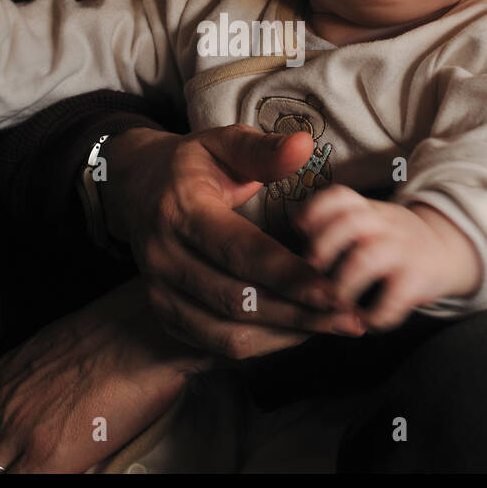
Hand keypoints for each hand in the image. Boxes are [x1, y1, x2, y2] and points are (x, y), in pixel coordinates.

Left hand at [0, 278, 212, 473]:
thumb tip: (32, 407)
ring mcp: (19, 435)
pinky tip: (44, 474)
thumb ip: (27, 382)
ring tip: (20, 470)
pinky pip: (19, 485)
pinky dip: (26, 481)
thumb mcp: (47, 349)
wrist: (139, 335)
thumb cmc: (109, 333)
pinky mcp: (48, 458)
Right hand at [98, 125, 366, 359]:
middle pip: (238, 300)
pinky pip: (218, 344)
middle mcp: (163, 257)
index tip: (336, 289)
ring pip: (228, 332)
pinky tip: (298, 331)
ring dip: (285, 334)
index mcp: (180, 210)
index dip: (291, 275)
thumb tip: (303, 146)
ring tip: (333, 326)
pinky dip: (263, 344)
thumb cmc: (191, 165)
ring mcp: (159, 291)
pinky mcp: (165, 314)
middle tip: (350, 315)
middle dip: (299, 313)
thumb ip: (264, 150)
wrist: (136, 187)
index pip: (241, 252)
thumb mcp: (223, 143)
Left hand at [295, 185, 481, 330]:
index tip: (300, 228)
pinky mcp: (419, 279)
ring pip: (368, 258)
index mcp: (370, 211)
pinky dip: (375, 314)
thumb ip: (340, 221)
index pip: (341, 197)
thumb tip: (296, 223)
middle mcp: (386, 226)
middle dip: (324, 245)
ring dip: (344, 283)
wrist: (449, 253)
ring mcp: (404, 251)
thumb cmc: (395, 241)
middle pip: (350, 223)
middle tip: (314, 267)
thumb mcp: (373, 221)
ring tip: (335, 300)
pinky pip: (394, 298)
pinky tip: (365, 320)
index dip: (316, 210)